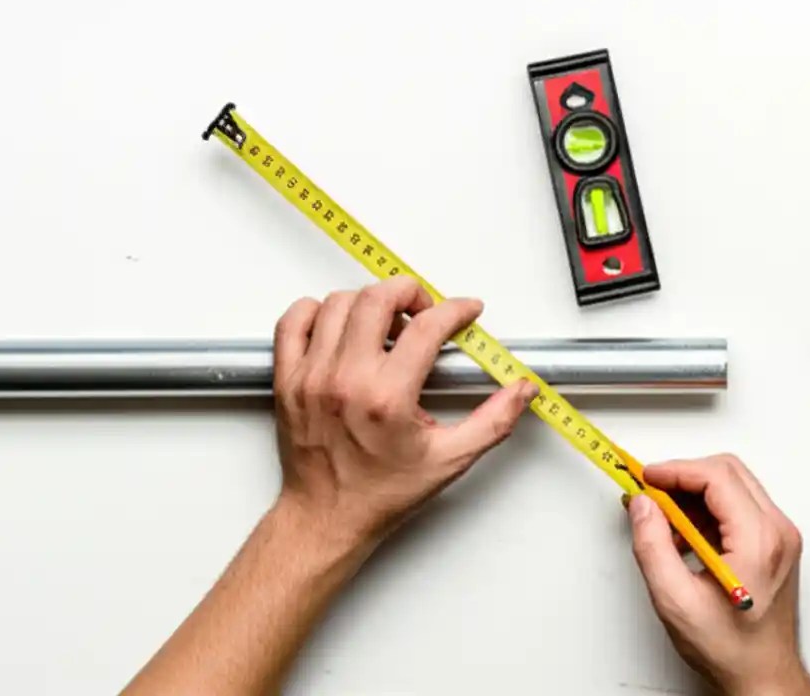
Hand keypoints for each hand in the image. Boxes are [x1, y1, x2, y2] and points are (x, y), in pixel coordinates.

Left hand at [272, 276, 538, 548]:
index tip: (466, 311)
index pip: (426, 328)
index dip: (455, 310)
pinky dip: (317, 311)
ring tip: (386, 326)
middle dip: (410, 292)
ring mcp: (311, 377)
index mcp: (387, 400)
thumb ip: (493, 421)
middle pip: (376, 299)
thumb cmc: (380, 493)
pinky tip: (339, 328)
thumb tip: (521, 391)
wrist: (327, 517)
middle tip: (424, 312)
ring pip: (337, 303)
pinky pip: (294, 320)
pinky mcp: (288, 379)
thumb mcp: (449, 460)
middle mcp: (345, 381)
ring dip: (368, 303)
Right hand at [626, 454, 809, 694]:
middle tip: (649, 493)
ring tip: (663, 523)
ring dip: (693, 495)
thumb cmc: (731, 649)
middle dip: (683, 477)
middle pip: (728, 472)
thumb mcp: (675, 600)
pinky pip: (738, 509)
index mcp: (759, 541)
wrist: (763, 677)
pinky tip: (683, 537)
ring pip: (733, 487)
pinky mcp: (774, 544)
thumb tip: (642, 506)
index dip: (675, 471)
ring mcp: (779, 537)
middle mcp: (777, 532)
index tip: (645, 478)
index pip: (716, 477)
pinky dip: (707, 512)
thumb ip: (653, 546)